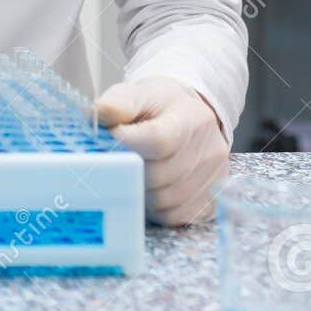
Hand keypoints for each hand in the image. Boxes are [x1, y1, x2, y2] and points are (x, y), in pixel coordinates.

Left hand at [95, 76, 228, 225]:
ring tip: (130, 174)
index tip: (107, 142)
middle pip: (158, 175)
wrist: (191, 116)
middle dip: (128, 170)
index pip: (157, 140)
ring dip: (139, 192)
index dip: (126, 145)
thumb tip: (97, 115)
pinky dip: (154, 209)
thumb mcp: (137, 94)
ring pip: (164, 201)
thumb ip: (117, 103)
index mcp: (188, 118)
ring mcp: (214, 178)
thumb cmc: (158, 107)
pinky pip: (175, 217)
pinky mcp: (211, 201)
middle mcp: (209, 149)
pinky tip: (147, 190)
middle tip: (115, 161)